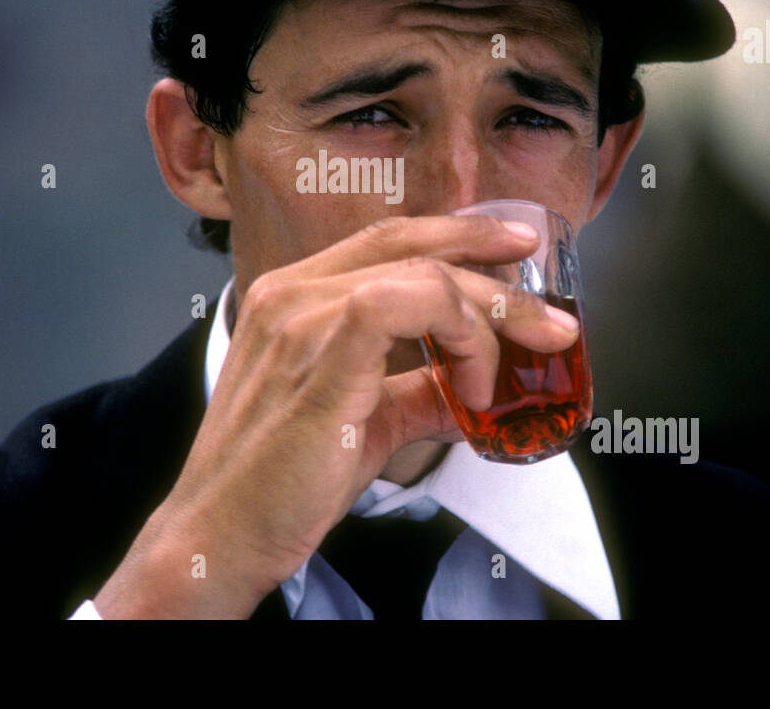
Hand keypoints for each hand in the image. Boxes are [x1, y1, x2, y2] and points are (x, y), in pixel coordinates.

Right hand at [95, 214, 578, 617]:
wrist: (221, 534)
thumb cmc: (277, 484)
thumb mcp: (364, 422)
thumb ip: (416, 393)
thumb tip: (471, 389)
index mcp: (293, 297)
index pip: (387, 240)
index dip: (457, 236)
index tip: (513, 249)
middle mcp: (292, 292)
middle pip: (413, 246)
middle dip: (494, 271)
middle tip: (547, 318)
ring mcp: (302, 313)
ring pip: (425, 275)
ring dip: (485, 319)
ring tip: (498, 378)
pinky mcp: (323, 347)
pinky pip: (414, 301)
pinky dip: (460, 336)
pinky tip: (469, 383)